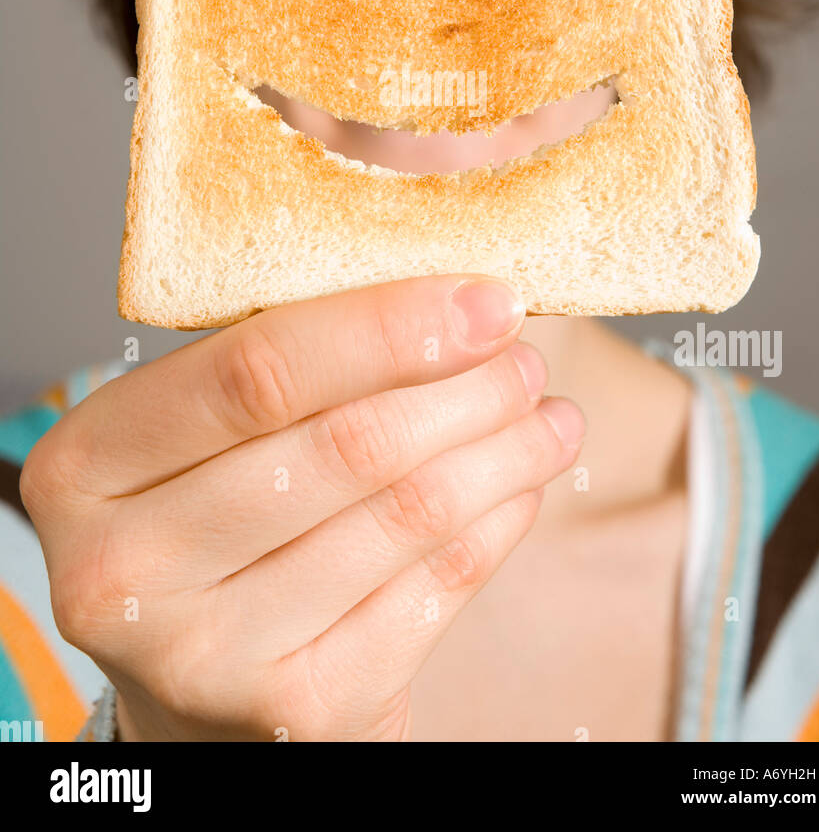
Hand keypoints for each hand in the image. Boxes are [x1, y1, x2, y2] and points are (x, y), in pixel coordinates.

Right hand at [20, 275, 583, 740]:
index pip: (255, 373)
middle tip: (525, 357)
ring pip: (405, 514)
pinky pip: (435, 589)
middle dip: (465, 388)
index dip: (387, 326)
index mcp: (86, 465)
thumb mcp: (200, 430)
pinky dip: (497, 522)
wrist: (194, 678)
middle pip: (345, 445)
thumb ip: (289, 361)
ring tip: (549, 414)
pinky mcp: (300, 710)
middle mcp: (125, 570)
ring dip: (502, 450)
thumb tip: (454, 291)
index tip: (485, 297)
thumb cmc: (207, 514)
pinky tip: (520, 485)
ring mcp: (210, 654)